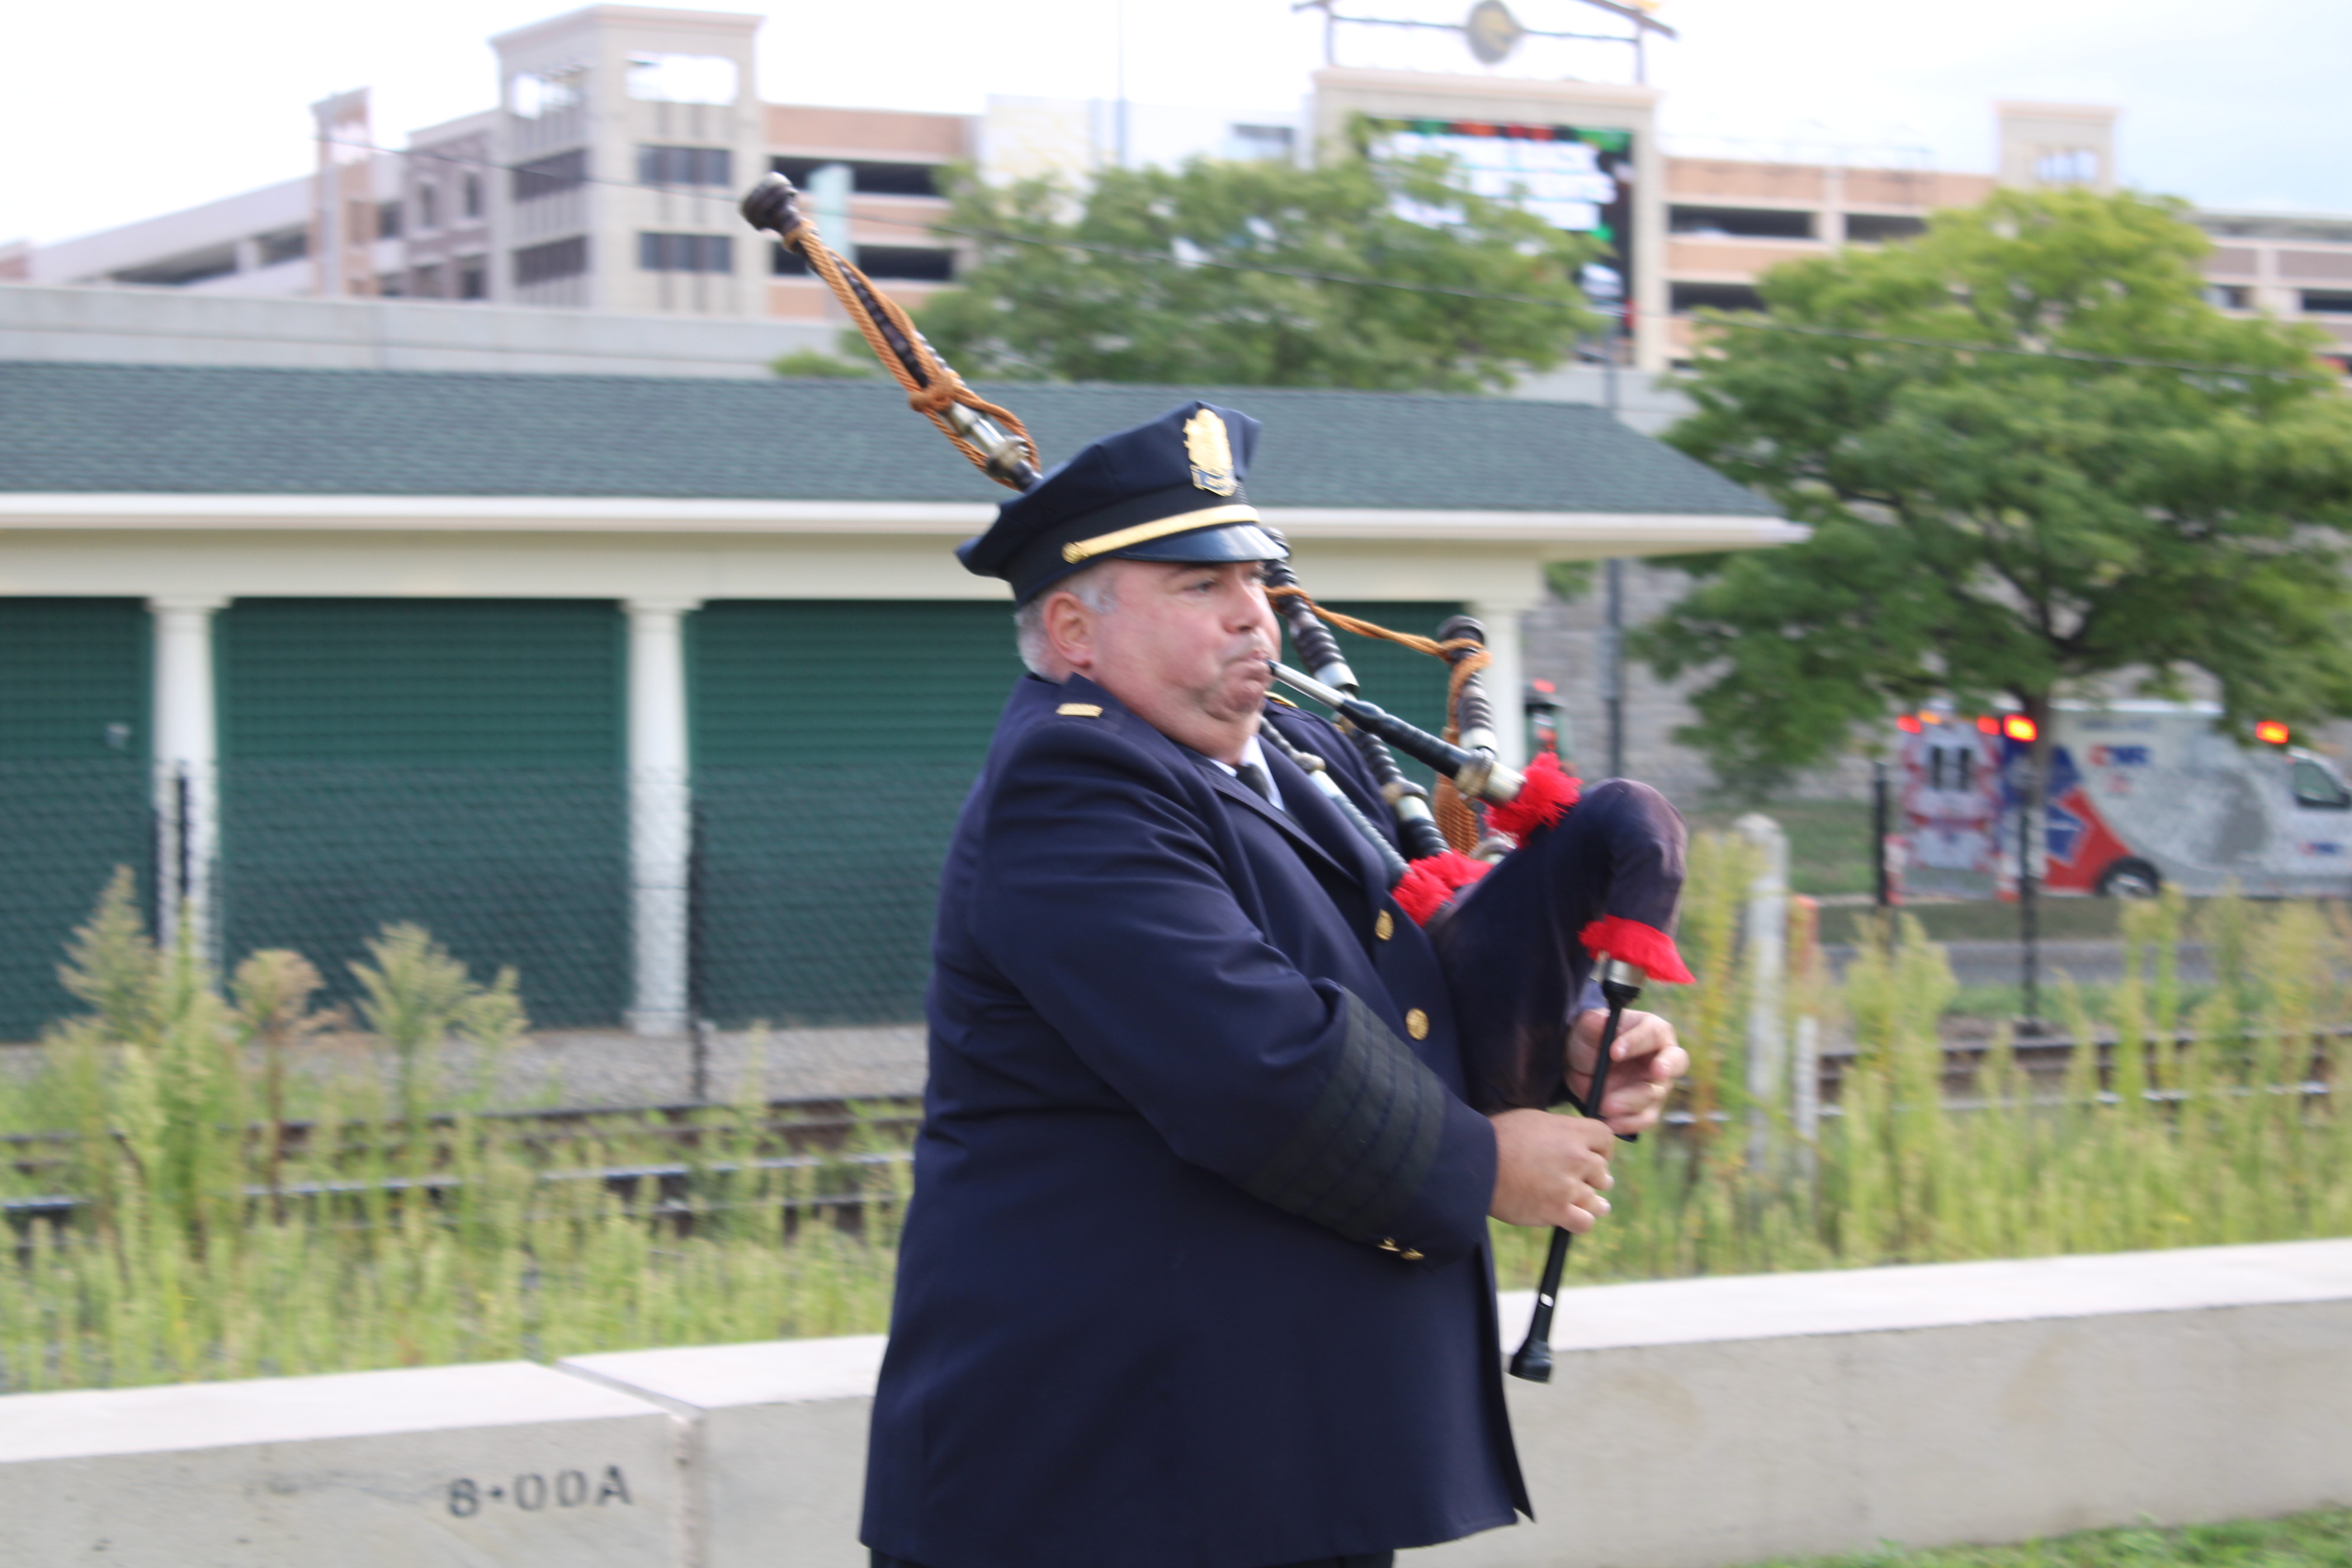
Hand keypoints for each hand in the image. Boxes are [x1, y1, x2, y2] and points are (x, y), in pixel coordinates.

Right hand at [1487, 1108, 1615, 1231]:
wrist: (1475, 1162)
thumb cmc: (1498, 1138)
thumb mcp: (1533, 1119)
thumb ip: (1560, 1130)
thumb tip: (1572, 1137)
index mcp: (1571, 1131)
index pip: (1606, 1139)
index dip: (1602, 1149)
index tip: (1595, 1156)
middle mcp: (1576, 1157)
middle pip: (1602, 1172)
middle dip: (1593, 1178)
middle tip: (1580, 1182)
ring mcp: (1568, 1186)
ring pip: (1596, 1201)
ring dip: (1591, 1203)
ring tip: (1590, 1206)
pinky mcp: (1556, 1211)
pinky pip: (1584, 1223)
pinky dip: (1579, 1222)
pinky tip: (1572, 1219)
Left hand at [1566, 1008, 1685, 1136]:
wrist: (1580, 1064)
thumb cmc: (1591, 1038)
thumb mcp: (1587, 1027)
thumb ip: (1594, 1023)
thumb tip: (1600, 1019)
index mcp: (1653, 1030)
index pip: (1652, 1034)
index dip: (1636, 1042)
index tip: (1613, 1052)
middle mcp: (1663, 1057)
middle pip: (1674, 1064)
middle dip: (1665, 1069)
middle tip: (1656, 1073)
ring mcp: (1658, 1085)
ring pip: (1655, 1095)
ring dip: (1631, 1102)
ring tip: (1604, 1104)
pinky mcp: (1647, 1108)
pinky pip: (1645, 1118)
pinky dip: (1628, 1123)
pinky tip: (1609, 1123)